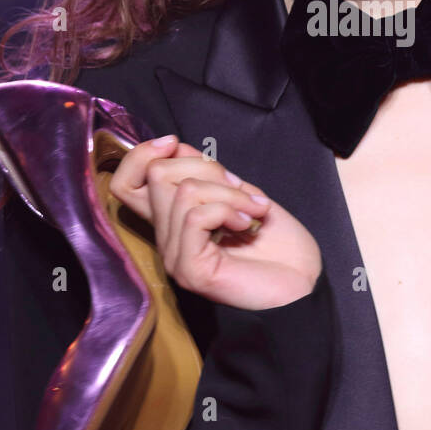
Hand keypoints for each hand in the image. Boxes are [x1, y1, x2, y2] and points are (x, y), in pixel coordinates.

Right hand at [108, 136, 322, 310]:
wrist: (305, 285)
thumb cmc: (280, 246)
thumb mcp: (242, 195)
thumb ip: (208, 175)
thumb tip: (176, 147)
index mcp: (175, 221)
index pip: (125, 184)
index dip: (141, 155)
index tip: (175, 143)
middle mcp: (167, 239)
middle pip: (157, 175)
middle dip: (207, 168)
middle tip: (240, 190)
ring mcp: (175, 256)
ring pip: (182, 192)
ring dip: (228, 192)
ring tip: (252, 211)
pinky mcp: (189, 269)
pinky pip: (195, 217)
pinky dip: (228, 209)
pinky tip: (247, 224)